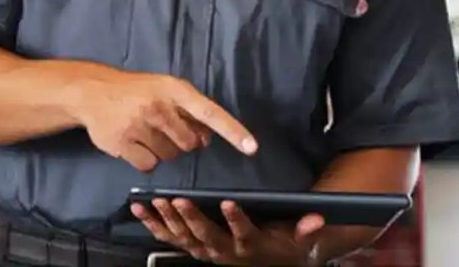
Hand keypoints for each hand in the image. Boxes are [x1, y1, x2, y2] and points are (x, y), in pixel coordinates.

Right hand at [71, 70, 256, 170]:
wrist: (94, 91)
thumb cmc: (138, 90)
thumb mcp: (166, 89)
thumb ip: (189, 111)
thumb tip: (207, 139)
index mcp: (176, 90)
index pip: (212, 113)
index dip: (233, 132)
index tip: (252, 148)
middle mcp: (160, 106)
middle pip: (189, 144)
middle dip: (182, 141)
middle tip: (164, 127)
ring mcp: (139, 125)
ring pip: (168, 157)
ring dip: (162, 150)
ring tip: (145, 130)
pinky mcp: (122, 142)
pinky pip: (148, 166)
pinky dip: (144, 160)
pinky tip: (134, 142)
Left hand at [132, 198, 325, 265]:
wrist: (267, 264)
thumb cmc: (281, 247)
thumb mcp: (298, 241)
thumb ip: (306, 230)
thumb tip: (318, 219)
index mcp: (249, 247)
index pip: (243, 233)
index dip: (236, 219)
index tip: (228, 202)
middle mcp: (224, 252)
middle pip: (206, 236)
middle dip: (192, 218)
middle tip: (180, 199)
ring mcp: (205, 251)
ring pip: (184, 238)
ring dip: (168, 220)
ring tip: (156, 202)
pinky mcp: (192, 247)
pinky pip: (169, 238)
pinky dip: (153, 225)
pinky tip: (140, 209)